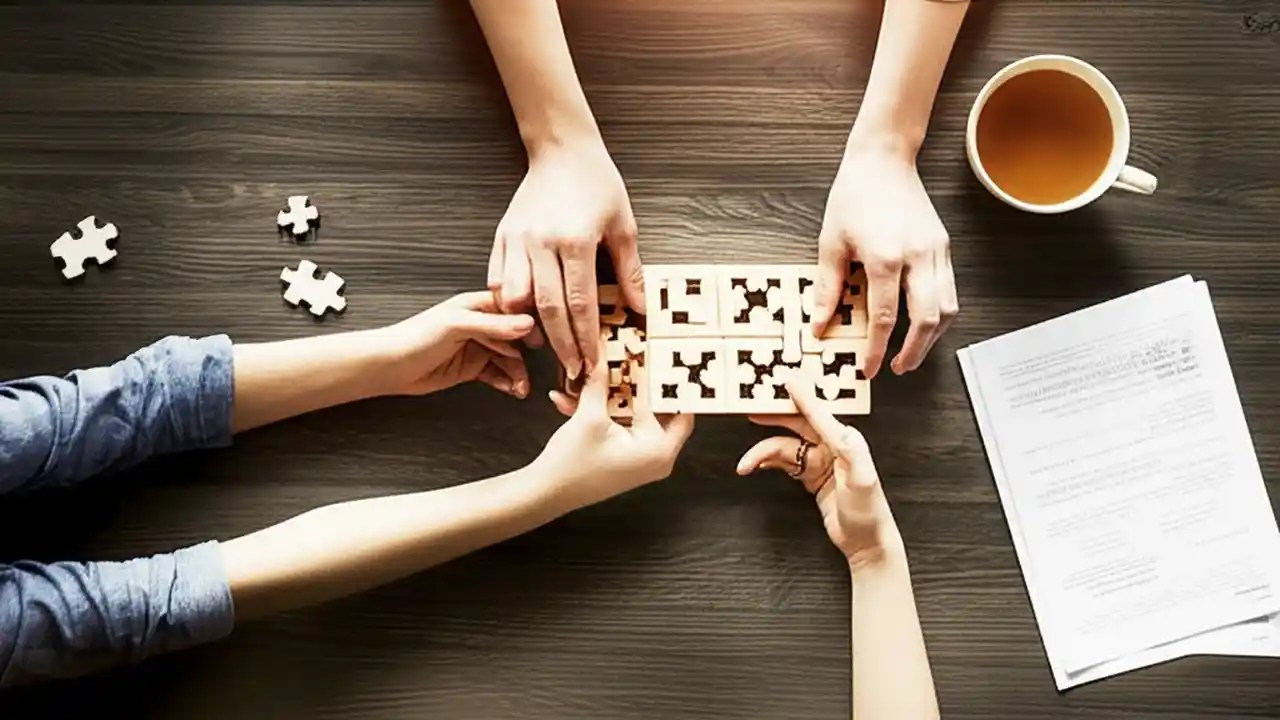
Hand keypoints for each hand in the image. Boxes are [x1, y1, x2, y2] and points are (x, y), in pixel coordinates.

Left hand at [374, 291, 533, 397]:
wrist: (391, 365)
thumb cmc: (415, 337)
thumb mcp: (458, 325)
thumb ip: (493, 325)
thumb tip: (527, 324)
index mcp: (478, 305)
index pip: (515, 309)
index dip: (532, 322)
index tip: (546, 337)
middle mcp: (481, 324)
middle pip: (516, 337)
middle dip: (527, 354)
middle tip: (538, 368)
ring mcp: (477, 347)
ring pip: (509, 359)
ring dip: (518, 372)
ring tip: (522, 386)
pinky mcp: (472, 367)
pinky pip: (498, 374)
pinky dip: (507, 383)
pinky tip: (513, 390)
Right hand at [488, 138, 643, 379]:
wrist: (562, 148)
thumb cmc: (597, 183)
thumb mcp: (623, 225)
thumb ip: (629, 269)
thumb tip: (638, 307)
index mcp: (575, 241)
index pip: (580, 304)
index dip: (585, 339)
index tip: (591, 363)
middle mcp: (542, 243)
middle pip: (547, 309)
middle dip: (561, 345)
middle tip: (572, 369)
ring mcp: (518, 240)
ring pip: (515, 297)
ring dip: (528, 326)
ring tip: (544, 345)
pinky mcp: (503, 235)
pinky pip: (498, 279)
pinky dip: (507, 302)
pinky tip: (521, 315)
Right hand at [536, 359, 693, 509]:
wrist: (544, 494)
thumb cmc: (570, 467)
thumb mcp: (588, 416)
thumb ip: (600, 382)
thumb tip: (605, 357)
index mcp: (659, 449)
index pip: (677, 406)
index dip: (665, 380)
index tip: (657, 357)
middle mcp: (656, 456)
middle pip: (655, 407)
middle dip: (635, 382)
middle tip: (627, 358)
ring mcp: (640, 457)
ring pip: (633, 413)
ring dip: (611, 395)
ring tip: (595, 374)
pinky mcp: (624, 455)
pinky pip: (620, 424)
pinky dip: (602, 410)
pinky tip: (574, 397)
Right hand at [736, 381, 901, 567]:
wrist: (866, 543)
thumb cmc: (869, 511)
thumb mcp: (859, 474)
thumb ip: (844, 443)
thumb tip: (827, 415)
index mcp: (846, 440)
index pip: (818, 412)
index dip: (800, 395)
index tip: (784, 380)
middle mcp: (833, 446)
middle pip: (797, 424)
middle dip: (772, 419)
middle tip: (750, 412)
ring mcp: (820, 461)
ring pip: (784, 447)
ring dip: (763, 453)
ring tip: (746, 463)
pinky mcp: (811, 477)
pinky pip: (784, 463)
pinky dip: (768, 463)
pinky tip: (756, 466)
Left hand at [813, 141, 957, 376]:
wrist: (883, 159)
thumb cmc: (853, 196)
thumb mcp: (830, 243)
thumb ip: (827, 289)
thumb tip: (819, 325)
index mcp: (885, 257)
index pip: (884, 319)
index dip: (875, 350)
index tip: (867, 369)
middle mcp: (917, 257)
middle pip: (925, 320)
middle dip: (912, 352)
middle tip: (895, 368)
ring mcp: (936, 252)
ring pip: (947, 308)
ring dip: (931, 338)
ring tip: (910, 352)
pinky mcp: (944, 247)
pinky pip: (950, 291)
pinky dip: (939, 315)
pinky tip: (922, 324)